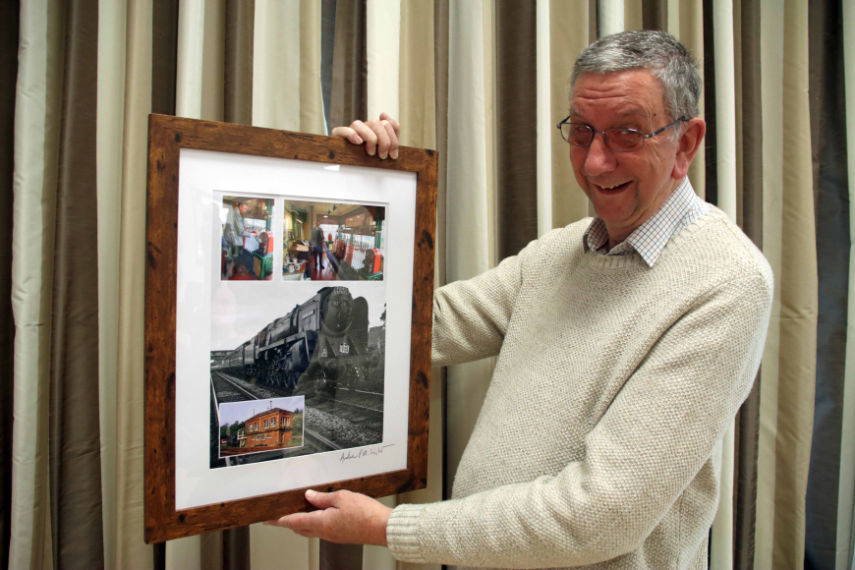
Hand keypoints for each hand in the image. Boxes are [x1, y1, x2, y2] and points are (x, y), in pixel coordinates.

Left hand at [266, 489, 391, 545]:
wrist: (381, 528)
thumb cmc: (365, 513)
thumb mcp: (341, 497)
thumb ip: (322, 497)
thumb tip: (309, 496)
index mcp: (320, 523)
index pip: (293, 521)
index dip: (278, 520)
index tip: (268, 519)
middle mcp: (324, 532)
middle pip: (299, 528)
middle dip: (289, 522)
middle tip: (281, 514)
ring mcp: (332, 536)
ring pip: (310, 530)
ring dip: (302, 522)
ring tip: (300, 511)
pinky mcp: (340, 536)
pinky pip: (321, 530)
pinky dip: (315, 523)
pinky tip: (320, 514)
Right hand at [331, 112, 399, 158]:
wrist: (345, 165)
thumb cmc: (366, 159)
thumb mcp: (382, 150)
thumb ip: (390, 136)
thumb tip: (383, 114)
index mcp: (375, 128)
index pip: (388, 123)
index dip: (393, 139)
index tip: (393, 155)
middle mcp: (364, 126)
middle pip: (377, 123)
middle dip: (384, 141)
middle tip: (383, 156)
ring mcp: (351, 129)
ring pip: (361, 124)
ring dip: (370, 139)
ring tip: (371, 153)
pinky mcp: (338, 135)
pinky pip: (344, 130)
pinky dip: (352, 135)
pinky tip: (359, 142)